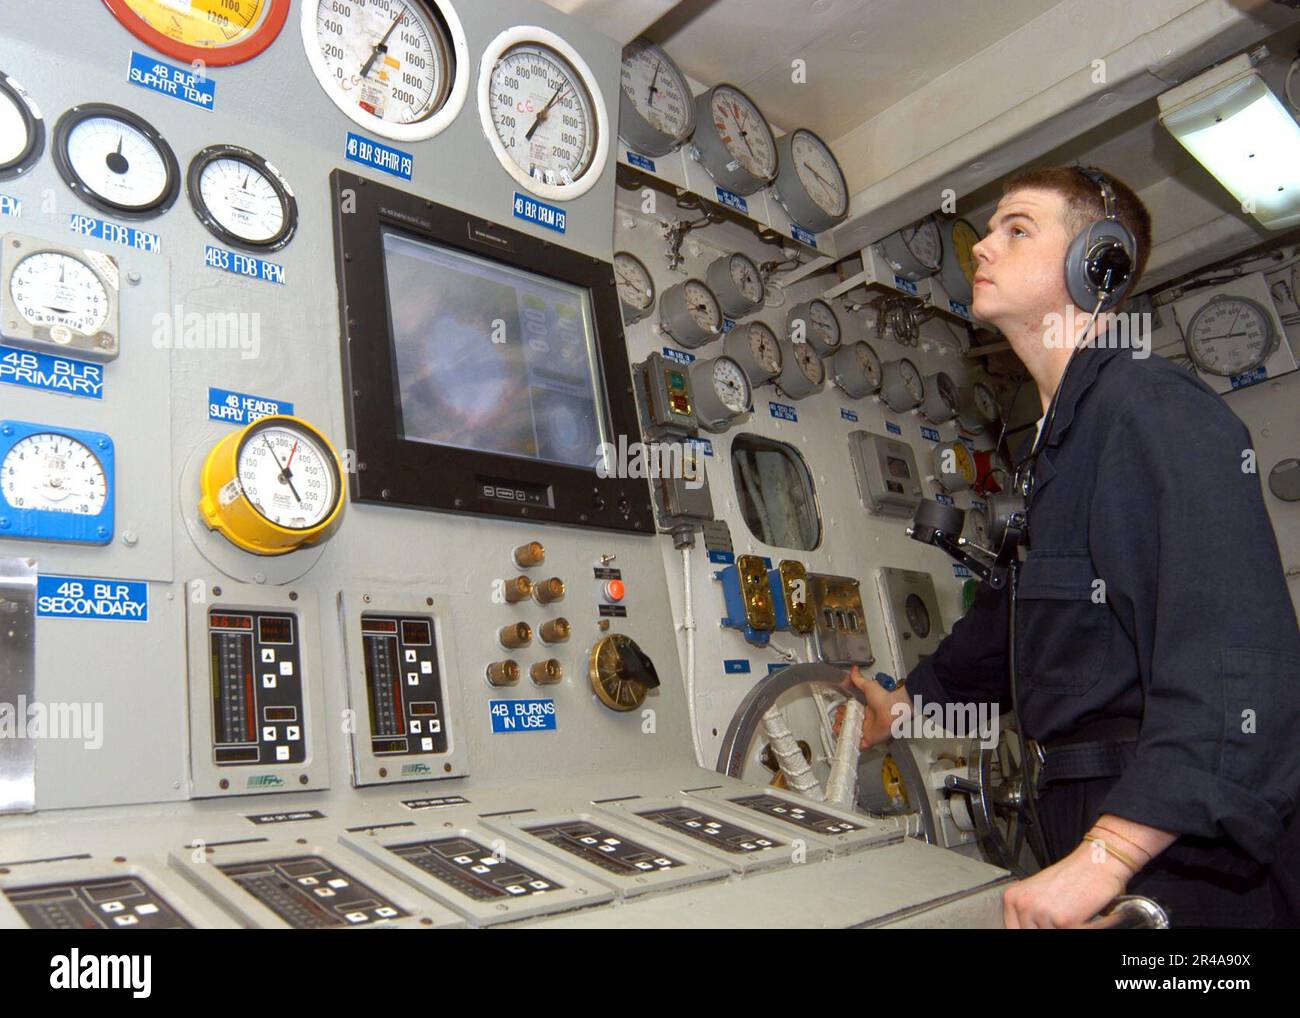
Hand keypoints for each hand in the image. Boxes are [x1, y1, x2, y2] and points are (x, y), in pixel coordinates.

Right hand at [831, 665, 911, 749]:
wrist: (895, 708)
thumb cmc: (885, 698)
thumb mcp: (868, 686)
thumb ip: (858, 679)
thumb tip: (853, 670)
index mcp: (865, 709)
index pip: (850, 712)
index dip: (842, 712)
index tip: (838, 709)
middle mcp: (866, 720)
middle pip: (849, 724)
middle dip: (840, 721)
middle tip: (837, 719)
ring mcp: (868, 731)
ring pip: (852, 734)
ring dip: (843, 732)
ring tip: (837, 728)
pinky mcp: (869, 739)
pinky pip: (859, 745)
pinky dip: (852, 744)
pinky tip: (845, 740)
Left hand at [1002, 839, 1132, 927]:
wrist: (1097, 862)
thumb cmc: (1073, 875)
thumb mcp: (1038, 891)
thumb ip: (1029, 911)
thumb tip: (1027, 926)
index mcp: (1013, 897)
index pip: (1013, 929)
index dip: (1027, 929)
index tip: (1038, 926)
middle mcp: (1023, 905)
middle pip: (1029, 934)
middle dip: (1047, 929)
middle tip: (1060, 919)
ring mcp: (1042, 914)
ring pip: (1048, 936)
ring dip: (1064, 930)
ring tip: (1072, 916)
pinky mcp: (1063, 922)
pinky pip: (1069, 935)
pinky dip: (1079, 928)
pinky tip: (1081, 918)